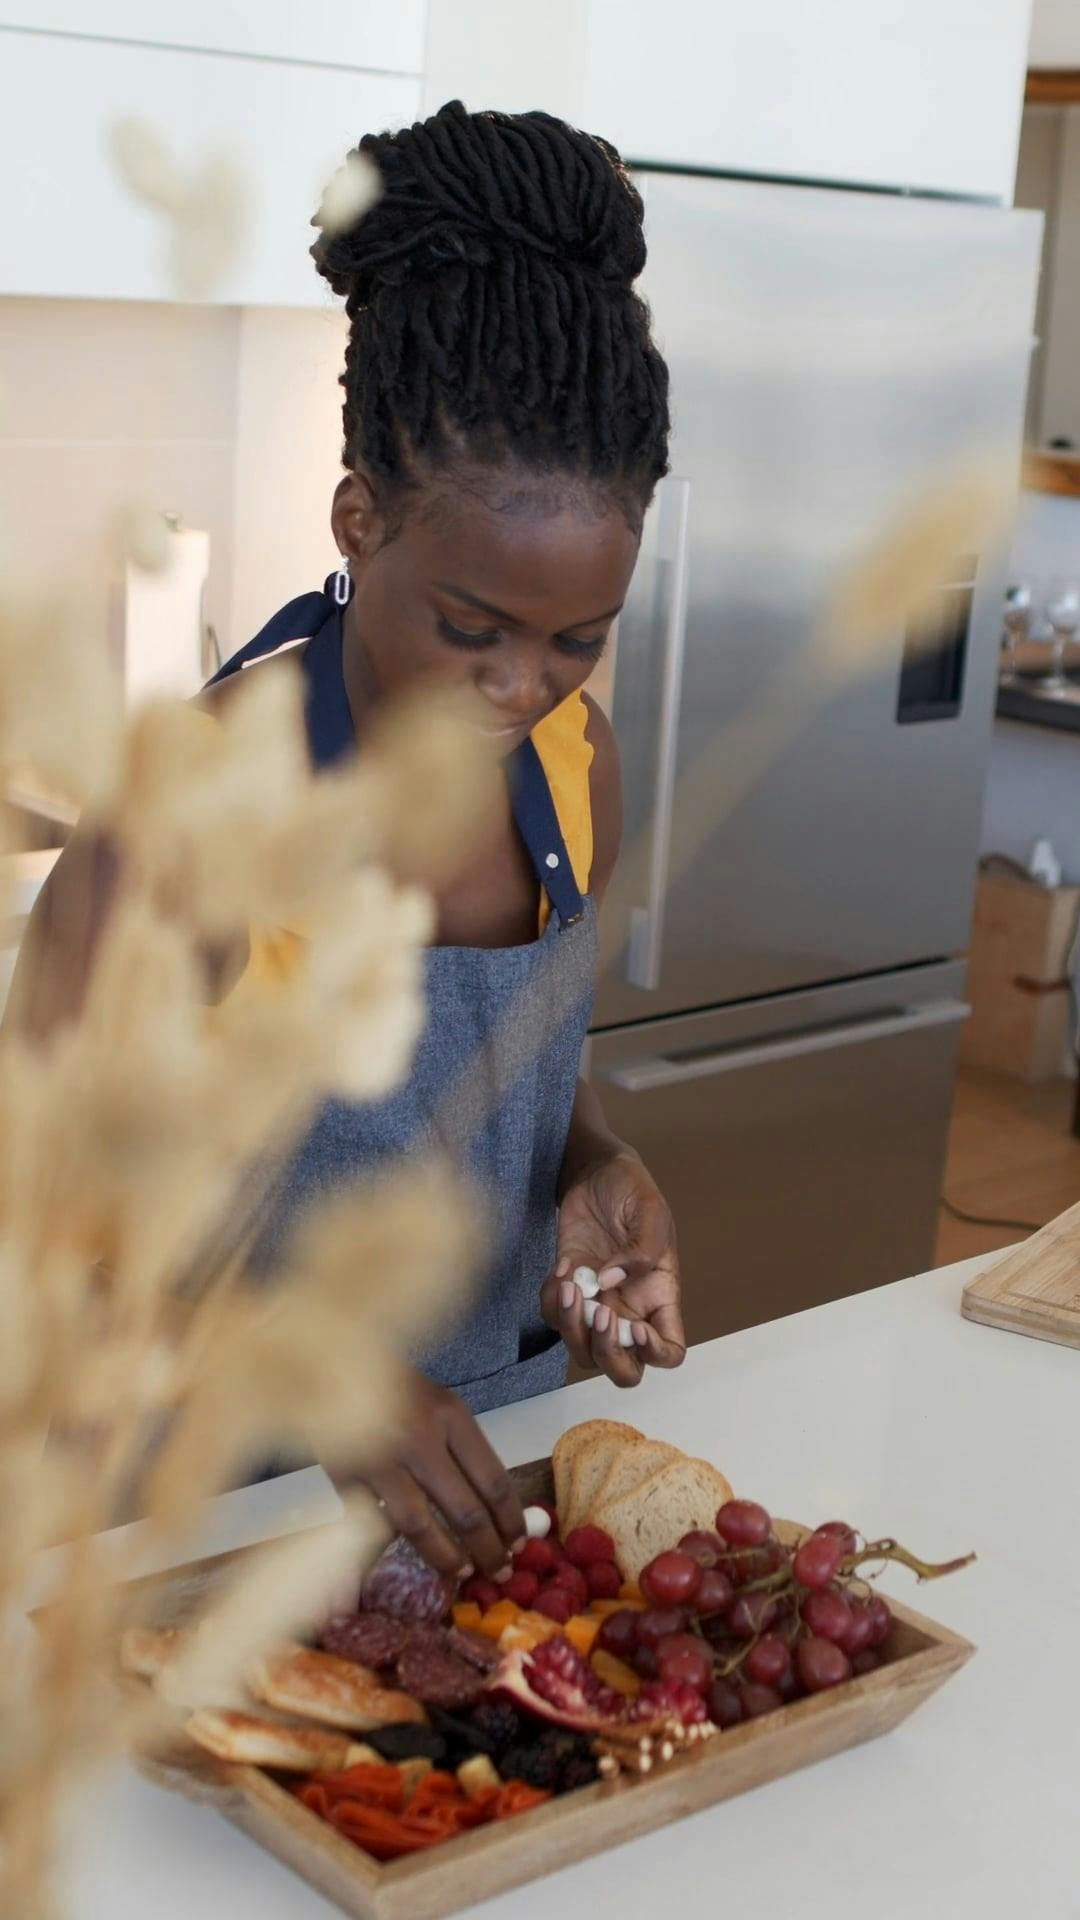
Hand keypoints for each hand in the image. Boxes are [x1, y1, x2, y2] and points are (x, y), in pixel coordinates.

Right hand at [351, 1373, 524, 1577]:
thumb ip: (464, 1452)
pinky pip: (376, 1521)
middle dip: (489, 1550)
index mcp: (450, 1416)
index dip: (510, 1519)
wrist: (335, 1368)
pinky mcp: (345, 1477)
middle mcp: (418, 1438)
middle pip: (465, 1511)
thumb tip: (497, 1511)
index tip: (520, 1543)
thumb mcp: (441, 1408)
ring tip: (463, 1573)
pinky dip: (395, 1541)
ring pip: (421, 1527)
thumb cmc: (400, 1393)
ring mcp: (379, 1460)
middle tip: (501, 1571)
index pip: (493, 1480)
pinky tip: (413, 1553)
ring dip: (447, 1558)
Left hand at [542, 1152, 683, 1386]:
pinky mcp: (567, 1289)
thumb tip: (612, 1281)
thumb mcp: (651, 1212)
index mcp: (660, 1297)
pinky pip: (554, 1318)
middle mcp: (630, 1310)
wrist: (595, 1172)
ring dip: (572, 1328)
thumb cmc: (633, 1191)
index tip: (636, 1327)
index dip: (655, 1353)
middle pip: (624, 1370)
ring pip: (583, 1352)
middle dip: (608, 1355)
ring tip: (571, 1283)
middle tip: (599, 1312)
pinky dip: (552, 1300)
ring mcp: (595, 1303)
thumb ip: (641, 1249)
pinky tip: (563, 1266)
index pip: (670, 1351)